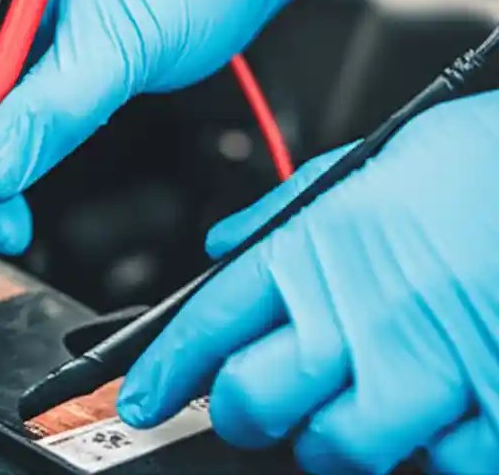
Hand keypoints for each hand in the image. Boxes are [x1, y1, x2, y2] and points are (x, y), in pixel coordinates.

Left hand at [117, 92, 498, 473]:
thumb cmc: (477, 163)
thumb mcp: (366, 162)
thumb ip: (283, 213)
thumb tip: (221, 245)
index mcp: (317, 249)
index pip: (206, 326)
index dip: (162, 371)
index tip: (143, 396)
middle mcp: (362, 311)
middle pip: (253, 403)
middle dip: (240, 410)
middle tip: (252, 401)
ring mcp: (430, 366)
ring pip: (337, 449)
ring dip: (334, 437)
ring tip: (355, 403)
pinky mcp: (496, 406)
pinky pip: (442, 466)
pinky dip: (434, 452)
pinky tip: (439, 412)